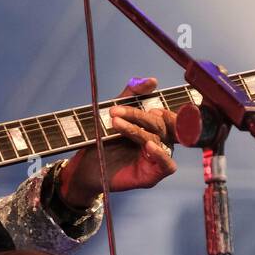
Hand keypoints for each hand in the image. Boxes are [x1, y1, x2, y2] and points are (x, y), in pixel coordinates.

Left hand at [59, 76, 177, 202]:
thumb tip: (152, 80)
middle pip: (159, 125)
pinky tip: (149, 145)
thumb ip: (132, 94)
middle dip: (137, 116)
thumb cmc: (103, 140)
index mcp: (153, 126)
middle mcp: (159, 141)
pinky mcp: (153, 174)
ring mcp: (157, 157)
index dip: (163, 110)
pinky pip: (168, 164)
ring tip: (116, 124)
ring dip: (136, 130)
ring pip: (157, 140)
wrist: (87, 166)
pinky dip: (161, 154)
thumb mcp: (115, 112)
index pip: (167, 115)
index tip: (148, 107)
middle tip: (114, 112)